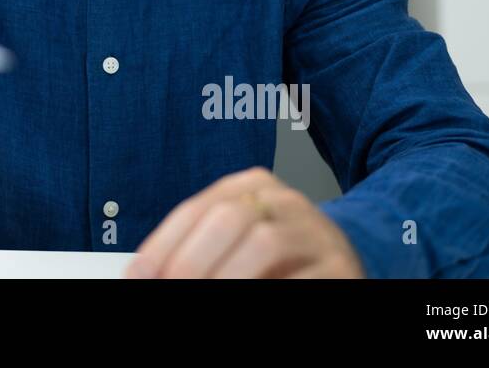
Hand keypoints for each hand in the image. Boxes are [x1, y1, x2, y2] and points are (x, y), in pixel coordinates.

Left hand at [126, 166, 364, 277]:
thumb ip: (197, 249)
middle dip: (191, 262)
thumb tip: (144, 275)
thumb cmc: (281, 254)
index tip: (139, 274)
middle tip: (170, 288)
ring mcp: (315, 233)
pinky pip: (299, 279)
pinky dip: (268, 290)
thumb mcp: (237, 239)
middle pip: (227, 219)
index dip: (161, 245)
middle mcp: (284, 201)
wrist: (349, 255)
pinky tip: (249, 302)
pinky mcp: (340, 268)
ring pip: (263, 243)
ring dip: (226, 278)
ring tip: (203, 298)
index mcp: (251, 185)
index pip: (195, 209)